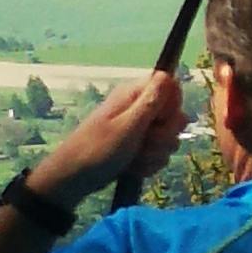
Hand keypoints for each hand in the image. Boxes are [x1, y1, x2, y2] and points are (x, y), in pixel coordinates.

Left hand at [46, 61, 192, 197]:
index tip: (160, 120)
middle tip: (144, 143)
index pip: (172, 89)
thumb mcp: (127, 125)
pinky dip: (149, 164)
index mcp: (135, 94)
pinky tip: (133, 167)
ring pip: (169, 140)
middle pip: (175, 117)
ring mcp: (141, 129)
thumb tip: (167, 75)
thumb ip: (150, 102)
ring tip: (134, 159)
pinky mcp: (140, 148)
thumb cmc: (98, 149)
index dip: (172, 107)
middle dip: (164, 136)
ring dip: (155, 154)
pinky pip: (159, 155)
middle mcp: (140, 108)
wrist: (76, 177)